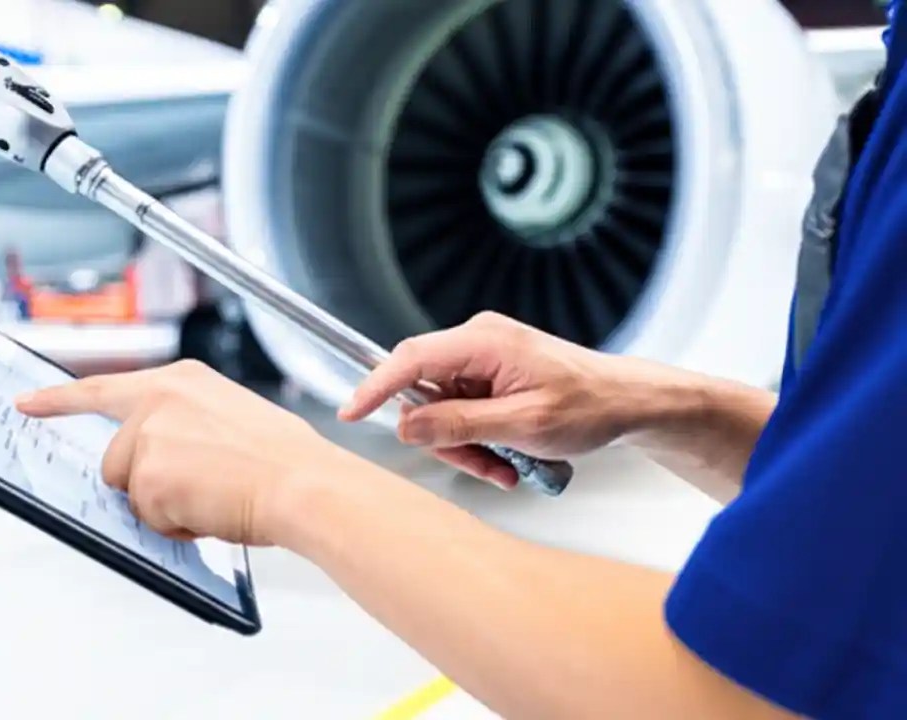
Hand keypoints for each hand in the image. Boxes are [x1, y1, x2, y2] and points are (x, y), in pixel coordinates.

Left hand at [15, 360, 362, 545]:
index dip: (59, 399)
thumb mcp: (231, 414)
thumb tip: (169, 454)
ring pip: (132, 491)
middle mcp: (157, 400)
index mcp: (180, 380)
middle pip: (118, 458)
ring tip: (215, 494)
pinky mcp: (146, 477)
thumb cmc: (284, 457)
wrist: (302, 482)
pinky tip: (212, 508)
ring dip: (166, 504)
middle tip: (202, 486)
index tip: (26, 402)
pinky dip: (177, 524)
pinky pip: (149, 518)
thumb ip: (187, 423)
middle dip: (148, 483)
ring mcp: (148, 438)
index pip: (104, 388)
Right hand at [339, 312, 647, 485]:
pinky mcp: (489, 376)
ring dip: (465, 445)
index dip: (376, 386)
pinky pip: (461, 411)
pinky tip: (507, 455)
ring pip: (441, 410)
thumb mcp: (523, 424)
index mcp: (484, 341)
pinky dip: (478, 439)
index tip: (351, 411)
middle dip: (444, 437)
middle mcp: (478, 342)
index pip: (410, 359)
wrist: (627, 402)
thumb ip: (460, 424)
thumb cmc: (590, 405)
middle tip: (482, 465)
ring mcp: (482, 360)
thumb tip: (407, 426)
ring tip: (505, 465)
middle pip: (423, 393)